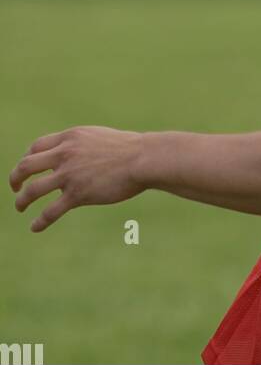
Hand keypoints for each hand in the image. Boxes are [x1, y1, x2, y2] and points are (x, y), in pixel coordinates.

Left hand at [9, 126, 145, 232]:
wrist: (142, 158)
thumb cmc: (129, 149)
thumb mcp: (99, 137)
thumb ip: (82, 145)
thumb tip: (77, 155)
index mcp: (71, 137)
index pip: (37, 146)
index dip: (28, 158)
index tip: (28, 169)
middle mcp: (65, 154)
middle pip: (26, 165)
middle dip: (15, 178)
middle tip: (15, 187)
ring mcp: (70, 174)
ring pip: (33, 190)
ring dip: (22, 200)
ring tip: (20, 207)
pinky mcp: (78, 194)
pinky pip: (50, 211)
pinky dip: (39, 221)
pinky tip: (35, 227)